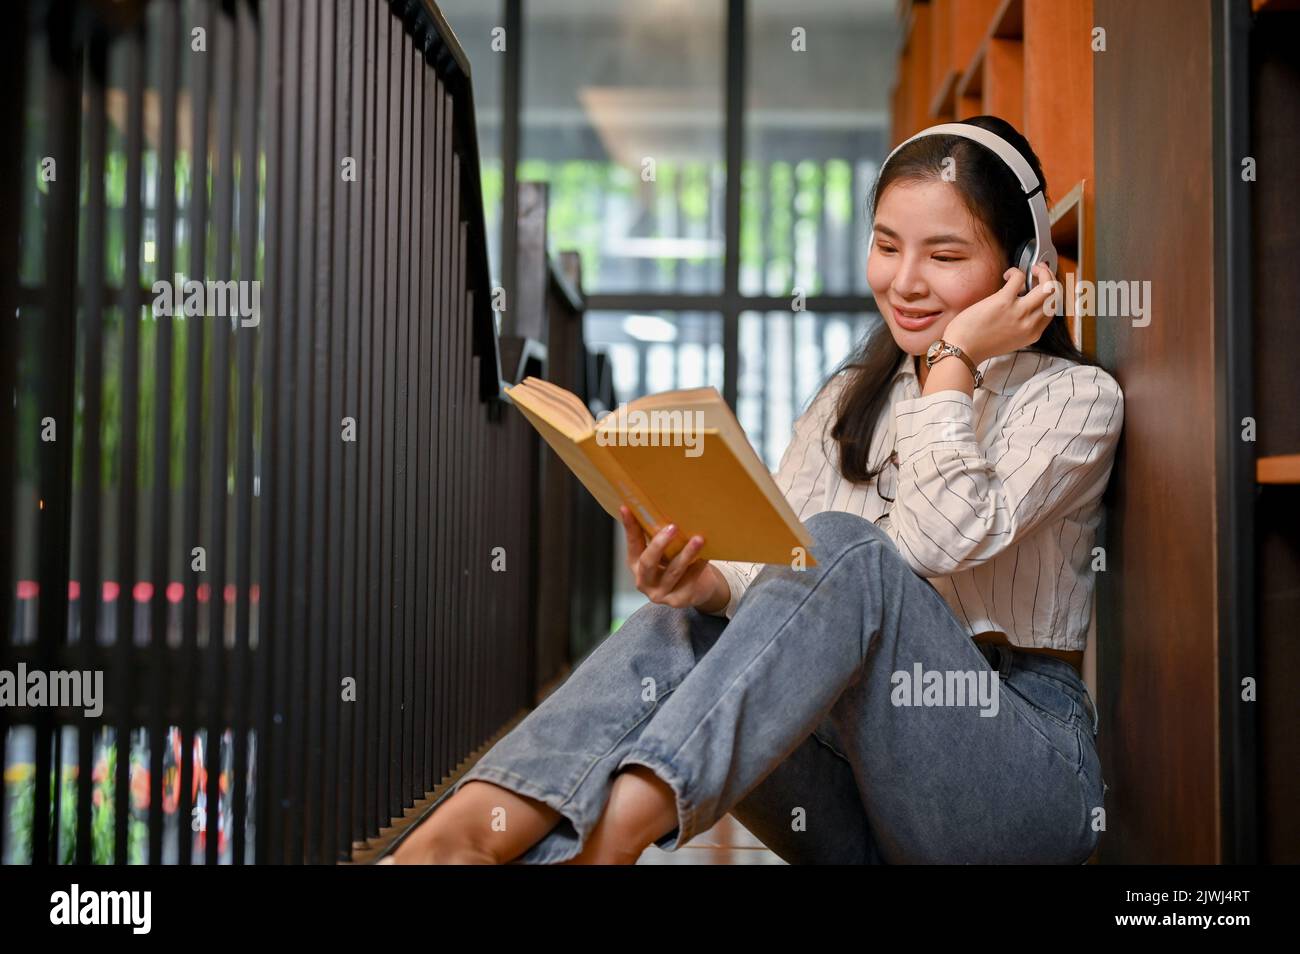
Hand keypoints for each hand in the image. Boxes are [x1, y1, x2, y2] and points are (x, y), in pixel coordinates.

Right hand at [620, 505, 728, 610]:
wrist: (699, 589)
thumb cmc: (678, 564)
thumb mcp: (666, 551)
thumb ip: (658, 538)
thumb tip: (661, 507)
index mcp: (636, 565)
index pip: (632, 544)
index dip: (629, 526)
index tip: (626, 508)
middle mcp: (644, 581)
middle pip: (649, 562)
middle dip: (660, 544)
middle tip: (673, 527)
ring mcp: (660, 594)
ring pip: (673, 571)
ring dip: (686, 554)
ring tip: (698, 539)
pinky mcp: (678, 600)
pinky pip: (690, 580)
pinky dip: (698, 566)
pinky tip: (707, 556)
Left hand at [940, 261, 1057, 365]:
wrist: (962, 350)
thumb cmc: (978, 344)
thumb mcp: (1010, 340)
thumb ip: (1021, 325)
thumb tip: (1022, 304)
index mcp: (1032, 334)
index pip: (1052, 310)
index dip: (1049, 294)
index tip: (1041, 285)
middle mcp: (1030, 323)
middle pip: (1054, 296)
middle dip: (1050, 278)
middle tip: (1039, 272)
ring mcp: (1019, 312)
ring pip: (1048, 286)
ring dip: (1043, 272)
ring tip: (1032, 269)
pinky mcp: (1004, 301)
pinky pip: (1019, 277)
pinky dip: (1015, 271)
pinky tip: (1007, 274)